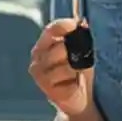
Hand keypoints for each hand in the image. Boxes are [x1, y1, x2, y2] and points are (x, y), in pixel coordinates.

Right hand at [28, 0, 94, 117]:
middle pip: (61, 46)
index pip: (52, 29)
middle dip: (76, 52)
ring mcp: (39, 72)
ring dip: (77, 67)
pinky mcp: (45, 87)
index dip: (66, 26)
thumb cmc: (81, 72)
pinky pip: (65, 76)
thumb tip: (84, 20)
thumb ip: (81, 35)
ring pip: (65, 62)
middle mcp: (38, 56)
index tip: (79, 25)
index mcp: (44, 43)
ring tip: (77, 73)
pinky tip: (73, 84)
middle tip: (83, 59)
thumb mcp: (82, 51)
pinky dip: (74, 79)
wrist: (81, 100)